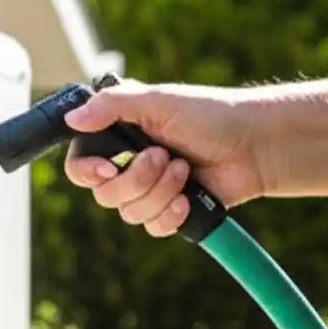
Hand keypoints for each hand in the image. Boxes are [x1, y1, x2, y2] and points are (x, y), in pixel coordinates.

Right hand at [63, 79, 267, 236]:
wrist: (255, 145)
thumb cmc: (210, 115)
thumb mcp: (157, 101)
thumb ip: (112, 105)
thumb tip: (72, 118)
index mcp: (119, 138)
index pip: (80, 165)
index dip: (88, 172)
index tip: (109, 168)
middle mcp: (128, 166)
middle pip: (103, 194)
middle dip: (137, 179)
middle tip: (164, 156)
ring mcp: (149, 191)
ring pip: (129, 212)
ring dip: (160, 192)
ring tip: (186, 169)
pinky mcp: (171, 211)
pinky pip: (153, 227)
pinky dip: (171, 214)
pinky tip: (189, 197)